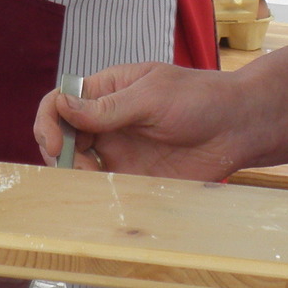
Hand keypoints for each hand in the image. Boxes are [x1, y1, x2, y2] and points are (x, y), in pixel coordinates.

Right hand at [31, 61, 251, 179]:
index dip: (48, 122)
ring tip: (92, 183)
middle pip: (62, 136)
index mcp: (107, 90)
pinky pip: (105, 187)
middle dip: (58, 153)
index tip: (53, 144)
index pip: (61, 102)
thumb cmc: (200, 99)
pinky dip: (96, 194)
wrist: (238, 128)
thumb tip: (62, 106)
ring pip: (78, 165)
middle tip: (76, 169)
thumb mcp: (152, 97)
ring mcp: (119, 151)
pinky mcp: (134, 177)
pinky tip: (104, 197)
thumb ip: (108, 107)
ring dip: (75, 176)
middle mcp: (107, 121)